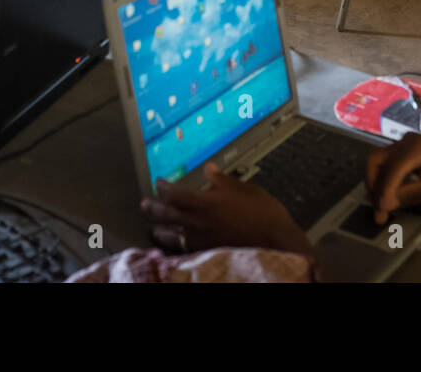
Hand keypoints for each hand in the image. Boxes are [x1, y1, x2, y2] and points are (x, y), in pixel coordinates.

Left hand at [142, 163, 313, 257]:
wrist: (275, 242)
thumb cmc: (264, 214)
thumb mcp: (245, 189)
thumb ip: (223, 179)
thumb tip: (210, 168)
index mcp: (206, 202)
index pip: (175, 194)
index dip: (163, 187)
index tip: (159, 183)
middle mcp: (199, 221)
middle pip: (167, 215)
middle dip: (153, 208)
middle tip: (145, 204)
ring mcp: (201, 239)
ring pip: (171, 235)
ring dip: (159, 229)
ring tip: (154, 227)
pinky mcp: (207, 252)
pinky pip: (183, 249)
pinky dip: (174, 246)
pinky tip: (173, 246)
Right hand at [366, 133, 420, 223]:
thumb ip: (410, 195)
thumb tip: (385, 204)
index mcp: (417, 147)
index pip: (393, 168)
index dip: (384, 189)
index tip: (382, 210)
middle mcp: (405, 141)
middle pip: (377, 161)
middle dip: (375, 187)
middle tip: (378, 211)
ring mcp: (402, 143)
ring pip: (378, 161)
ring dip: (376, 183)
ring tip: (380, 206)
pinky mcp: (402, 150)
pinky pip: (385, 163)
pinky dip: (382, 180)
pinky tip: (386, 196)